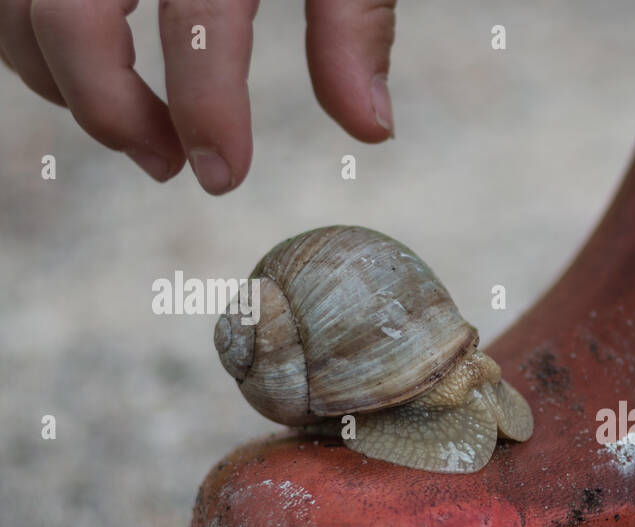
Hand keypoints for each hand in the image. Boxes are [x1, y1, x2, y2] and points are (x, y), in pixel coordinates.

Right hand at [0, 0, 396, 193]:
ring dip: (64, 86)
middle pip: (70, 16)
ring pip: (19, 7)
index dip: (207, 106)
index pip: (195, 18)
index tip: (226, 175)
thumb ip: (353, 21)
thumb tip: (372, 128)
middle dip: (111, 110)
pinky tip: (97, 82)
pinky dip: (36, 44)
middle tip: (173, 167)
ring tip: (142, 138)